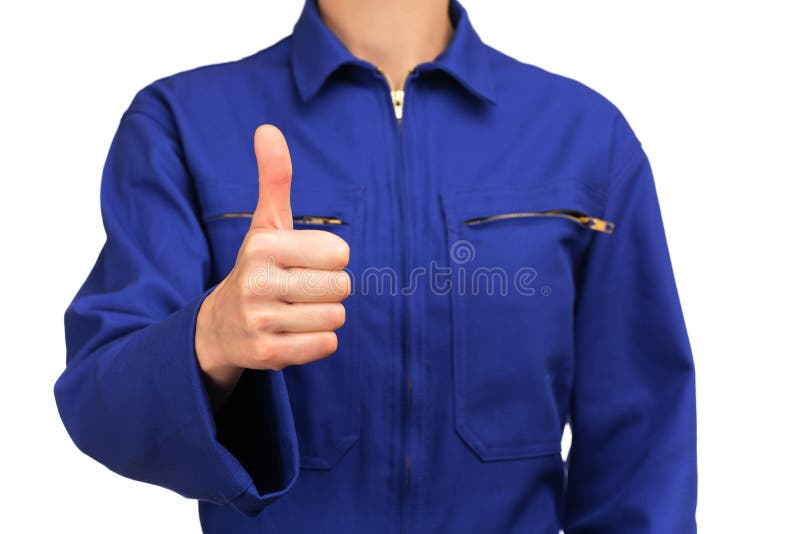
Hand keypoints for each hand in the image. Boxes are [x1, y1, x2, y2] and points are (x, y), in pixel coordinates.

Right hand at [195, 125, 350, 406]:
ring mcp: (260, 321)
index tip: (304, 262)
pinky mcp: (266, 355)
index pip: (340, 252)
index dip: (330, 259)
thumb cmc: (257, 268)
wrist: (220, 326)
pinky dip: (318, 342)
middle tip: (300, 290)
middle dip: (329, 289)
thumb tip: (268, 128)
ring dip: (324, 316)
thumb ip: (274, 179)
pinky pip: (326, 346)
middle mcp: (257, 282)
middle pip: (341, 286)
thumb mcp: (265, 224)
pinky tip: (293, 333)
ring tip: (295, 310)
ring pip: (335, 318)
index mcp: (263, 245)